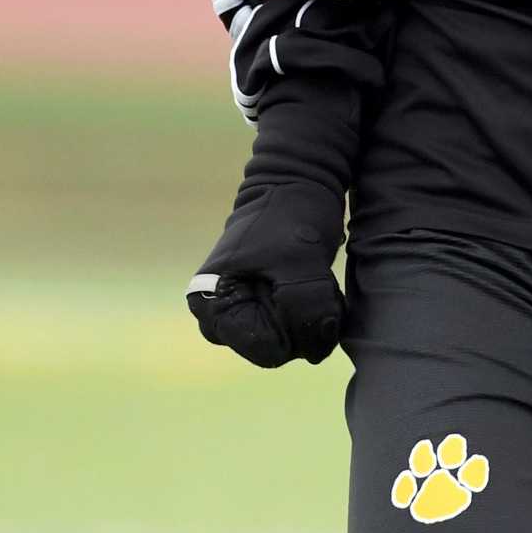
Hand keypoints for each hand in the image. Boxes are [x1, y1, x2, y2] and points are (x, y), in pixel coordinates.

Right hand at [186, 177, 344, 367]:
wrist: (298, 181)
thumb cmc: (290, 214)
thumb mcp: (299, 259)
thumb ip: (305, 307)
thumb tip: (317, 351)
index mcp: (213, 307)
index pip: (267, 349)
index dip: (299, 327)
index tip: (309, 286)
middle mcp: (222, 318)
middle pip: (279, 348)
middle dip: (306, 320)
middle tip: (314, 277)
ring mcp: (244, 313)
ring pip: (293, 339)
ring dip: (314, 313)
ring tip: (314, 273)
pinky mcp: (266, 306)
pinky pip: (299, 326)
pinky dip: (317, 308)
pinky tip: (318, 279)